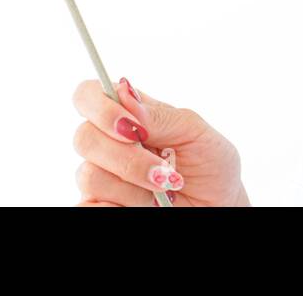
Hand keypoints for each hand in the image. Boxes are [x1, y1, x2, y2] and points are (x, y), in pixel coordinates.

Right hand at [72, 76, 250, 206]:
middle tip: (163, 172)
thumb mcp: (197, 133)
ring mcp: (102, 176)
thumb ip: (161, 116)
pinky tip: (145, 207)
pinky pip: (87, 207)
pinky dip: (116, 208)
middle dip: (127, 158)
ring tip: (162, 195)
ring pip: (89, 176)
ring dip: (133, 188)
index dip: (100, 108)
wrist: (218, 205)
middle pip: (84, 138)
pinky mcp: (99, 205)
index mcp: (129, 115)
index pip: (88, 95)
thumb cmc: (211, 166)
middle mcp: (109, 143)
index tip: (132, 128)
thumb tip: (126, 96)